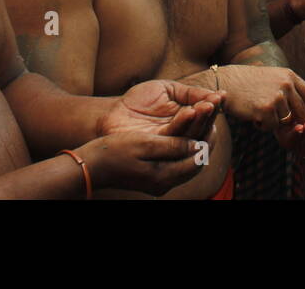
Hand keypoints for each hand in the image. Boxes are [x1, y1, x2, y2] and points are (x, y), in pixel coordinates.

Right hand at [80, 129, 208, 195]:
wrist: (91, 165)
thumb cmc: (114, 150)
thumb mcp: (145, 143)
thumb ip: (172, 146)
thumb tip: (197, 145)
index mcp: (163, 176)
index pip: (197, 159)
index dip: (207, 138)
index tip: (213, 120)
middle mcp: (164, 184)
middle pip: (195, 163)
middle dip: (205, 141)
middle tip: (213, 120)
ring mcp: (159, 182)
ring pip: (187, 164)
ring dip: (197, 144)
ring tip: (203, 124)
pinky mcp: (154, 178)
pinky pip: (177, 164)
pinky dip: (185, 150)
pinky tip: (187, 135)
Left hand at [101, 80, 223, 140]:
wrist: (113, 111)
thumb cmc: (138, 99)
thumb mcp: (168, 89)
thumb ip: (190, 92)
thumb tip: (216, 94)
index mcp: (186, 119)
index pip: (205, 115)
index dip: (214, 106)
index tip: (221, 95)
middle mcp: (181, 133)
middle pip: (202, 127)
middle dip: (210, 114)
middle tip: (215, 102)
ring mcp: (170, 141)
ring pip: (192, 134)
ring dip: (201, 119)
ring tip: (206, 105)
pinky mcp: (158, 146)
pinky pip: (175, 136)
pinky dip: (184, 123)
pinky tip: (190, 111)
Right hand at [217, 65, 304, 132]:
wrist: (225, 82)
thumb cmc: (247, 81)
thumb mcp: (272, 76)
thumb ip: (288, 87)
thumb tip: (304, 106)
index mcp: (289, 76)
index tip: (301, 115)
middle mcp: (286, 85)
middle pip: (302, 111)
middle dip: (295, 121)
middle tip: (283, 125)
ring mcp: (277, 97)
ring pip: (285, 120)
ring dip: (274, 122)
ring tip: (260, 114)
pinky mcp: (266, 109)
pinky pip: (272, 127)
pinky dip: (263, 126)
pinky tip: (253, 117)